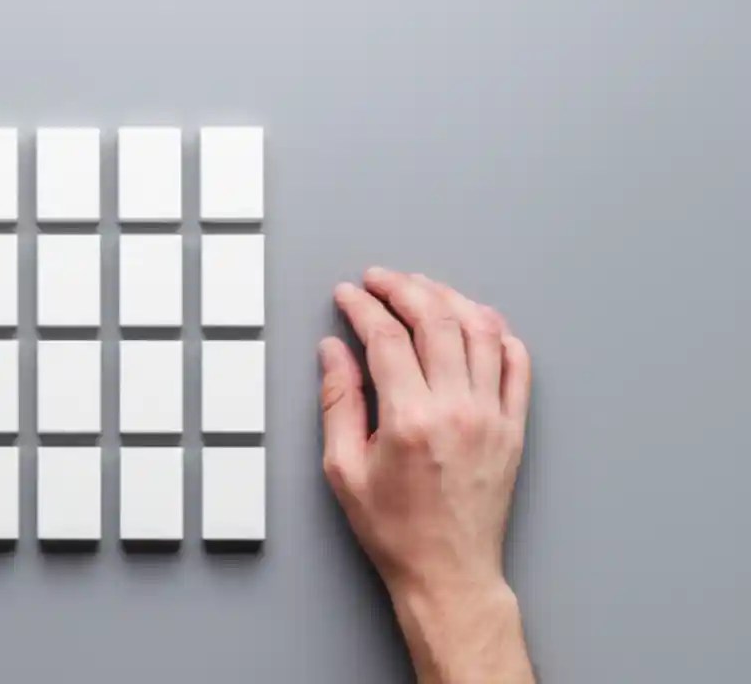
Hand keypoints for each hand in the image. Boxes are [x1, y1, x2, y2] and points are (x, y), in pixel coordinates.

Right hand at [320, 268, 533, 682]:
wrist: (448, 572)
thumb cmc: (394, 529)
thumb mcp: (344, 469)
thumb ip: (338, 402)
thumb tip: (334, 351)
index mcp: (410, 418)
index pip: (385, 337)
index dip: (362, 307)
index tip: (347, 295)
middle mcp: (457, 409)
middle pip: (435, 320)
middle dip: (403, 288)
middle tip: (380, 279)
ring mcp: (492, 415)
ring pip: (480, 330)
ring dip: (449, 299)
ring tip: (423, 289)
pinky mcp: (513, 426)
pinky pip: (517, 363)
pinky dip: (498, 332)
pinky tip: (475, 322)